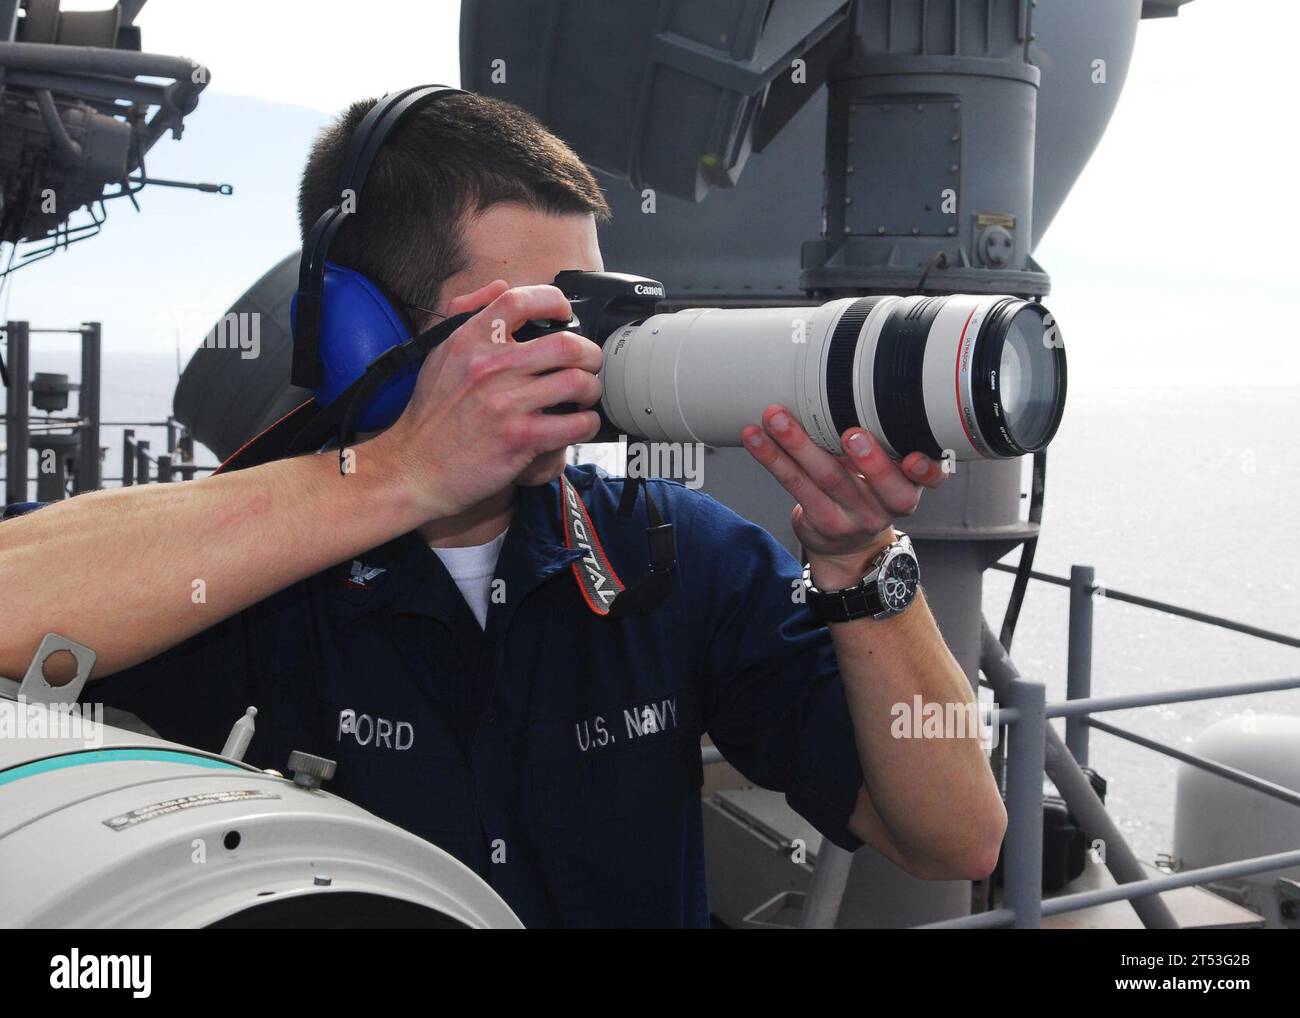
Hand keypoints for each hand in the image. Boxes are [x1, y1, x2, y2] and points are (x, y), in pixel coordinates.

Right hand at [371, 280, 603, 518]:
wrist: (416, 466)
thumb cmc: (431, 414)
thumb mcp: (439, 353)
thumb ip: (468, 313)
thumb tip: (500, 287)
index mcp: (470, 340)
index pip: (519, 300)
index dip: (552, 300)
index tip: (563, 312)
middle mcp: (490, 367)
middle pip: (566, 344)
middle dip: (590, 354)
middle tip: (589, 364)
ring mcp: (506, 403)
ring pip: (578, 383)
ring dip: (592, 390)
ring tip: (586, 396)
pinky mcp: (520, 438)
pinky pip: (574, 424)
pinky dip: (587, 424)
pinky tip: (580, 424)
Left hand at [742, 405, 946, 588]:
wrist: (851, 550)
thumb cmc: (871, 495)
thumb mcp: (891, 475)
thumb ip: (886, 443)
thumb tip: (850, 386)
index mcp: (911, 485)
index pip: (930, 479)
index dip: (925, 470)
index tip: (914, 459)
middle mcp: (887, 505)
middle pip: (879, 480)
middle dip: (867, 458)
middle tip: (852, 434)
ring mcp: (854, 516)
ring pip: (826, 477)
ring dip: (799, 444)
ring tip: (778, 418)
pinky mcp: (822, 520)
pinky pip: (795, 484)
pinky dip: (773, 458)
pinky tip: (756, 438)